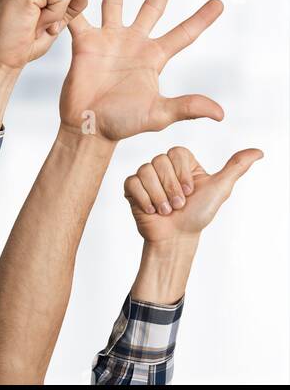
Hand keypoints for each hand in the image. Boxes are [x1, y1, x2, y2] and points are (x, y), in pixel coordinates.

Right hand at [59, 0, 223, 141]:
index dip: (201, 18)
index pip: (183, 34)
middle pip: (151, 9)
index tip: (219, 3)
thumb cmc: (123, 123)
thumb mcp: (157, 114)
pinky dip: (77, 3)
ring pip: (114, 4)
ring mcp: (108, 41)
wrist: (87, 127)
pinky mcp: (84, 43)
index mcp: (154, 57)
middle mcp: (133, 43)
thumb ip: (185, 107)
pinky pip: (80, 18)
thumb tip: (219, 112)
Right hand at [124, 147, 262, 233]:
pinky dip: (145, 200)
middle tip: (179, 205)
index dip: (182, 174)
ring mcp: (146, 176)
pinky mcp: (132, 187)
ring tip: (166, 210)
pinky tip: (152, 210)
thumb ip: (236, 167)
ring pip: (145, 172)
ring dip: (159, 197)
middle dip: (171, 189)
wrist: (176, 237)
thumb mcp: (220, 189)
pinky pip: (132, 183)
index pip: (176, 153)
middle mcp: (163, 166)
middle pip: (159, 162)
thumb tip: (258, 151)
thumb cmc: (199, 215)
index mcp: (182, 163)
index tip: (190, 191)